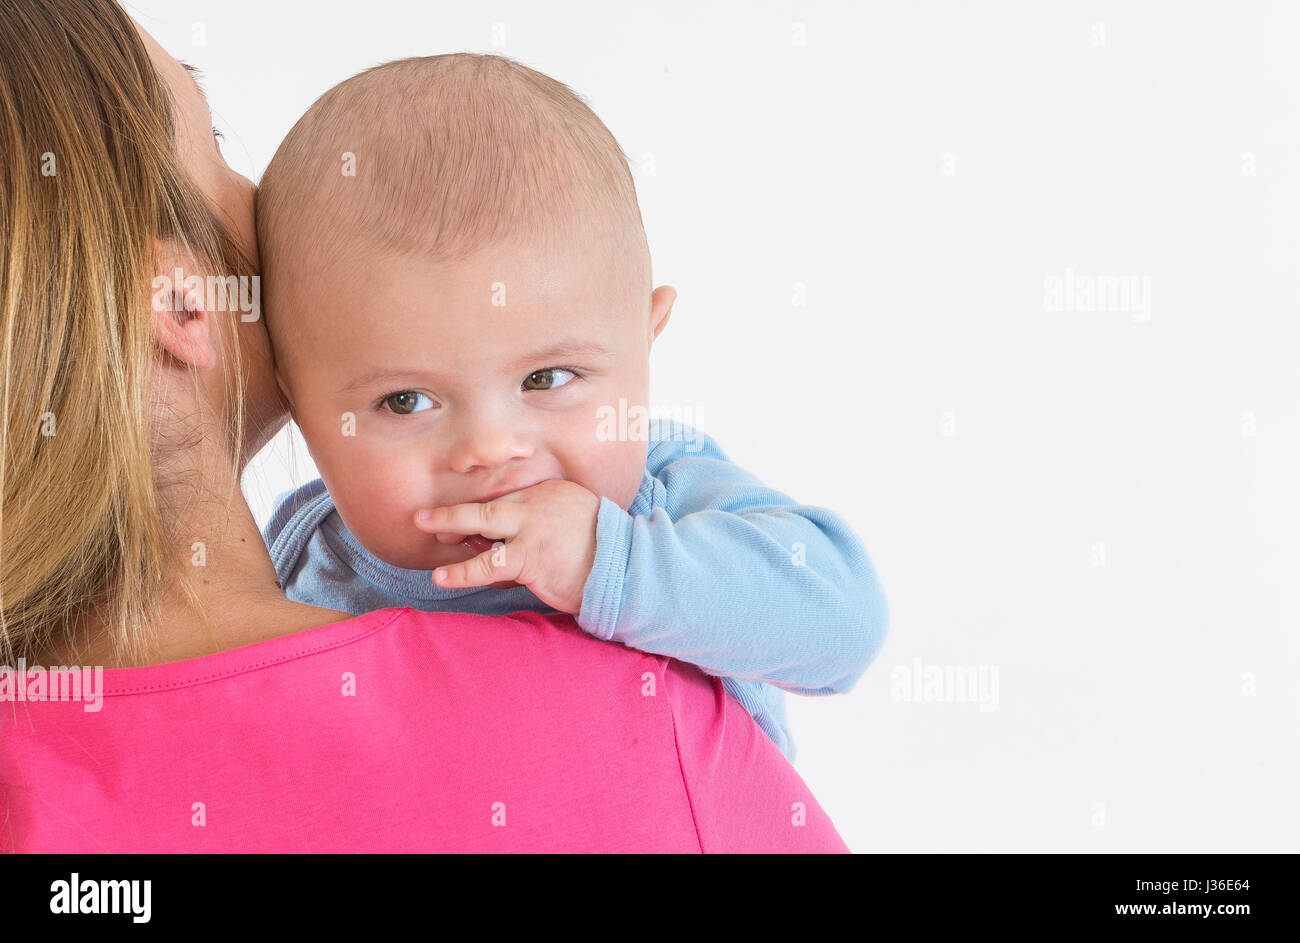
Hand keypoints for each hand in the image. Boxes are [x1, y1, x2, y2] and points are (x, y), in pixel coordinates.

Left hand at [412, 478, 600, 614]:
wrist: (627, 568)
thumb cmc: (601, 552)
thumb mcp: (575, 522)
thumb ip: (545, 522)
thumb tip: (503, 542)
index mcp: (550, 492)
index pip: (507, 499)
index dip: (479, 513)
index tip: (460, 524)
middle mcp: (539, 504)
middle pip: (488, 504)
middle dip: (453, 511)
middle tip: (424, 516)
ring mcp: (533, 528)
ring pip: (482, 522)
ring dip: (450, 525)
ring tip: (426, 532)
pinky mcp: (530, 557)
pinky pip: (487, 564)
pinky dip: (462, 571)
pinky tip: (442, 576)